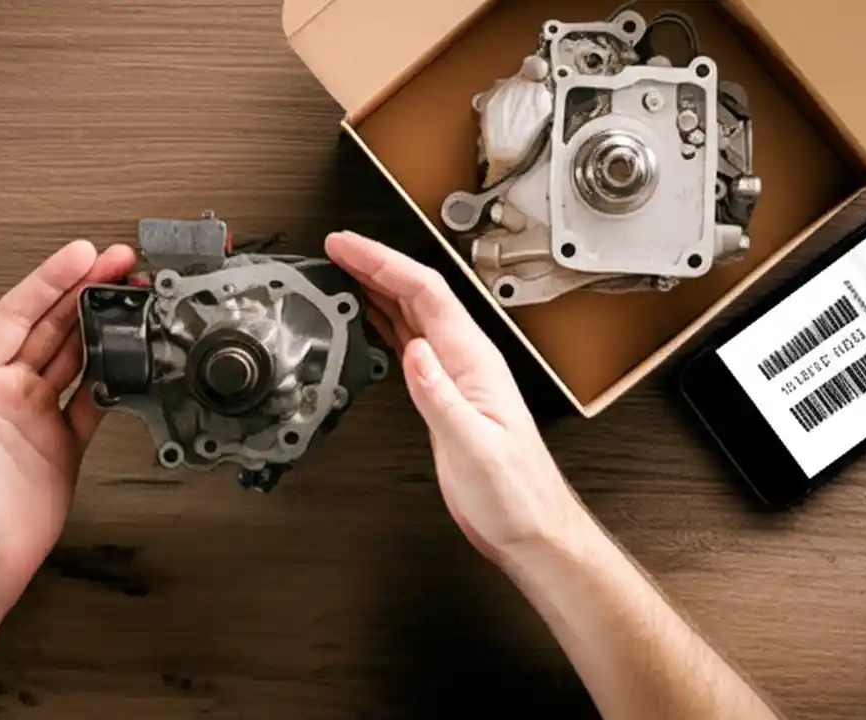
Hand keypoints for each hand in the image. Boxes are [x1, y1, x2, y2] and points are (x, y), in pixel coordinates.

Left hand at [0, 240, 135, 612]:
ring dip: (104, 324)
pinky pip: (94, 402)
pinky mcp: (64, 445)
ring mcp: (39, 418)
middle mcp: (10, 394)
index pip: (17, 318)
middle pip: (55, 326)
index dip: (49, 283)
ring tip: (133, 296)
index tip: (79, 257)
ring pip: (78, 355)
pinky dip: (115, 379)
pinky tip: (133, 360)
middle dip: (87, 289)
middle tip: (119, 263)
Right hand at [326, 232, 584, 561]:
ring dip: (377, 288)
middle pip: (417, 294)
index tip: (347, 247)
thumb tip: (414, 351)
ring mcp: (456, 376)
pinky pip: (410, 344)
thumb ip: (441, 397)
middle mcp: (465, 361)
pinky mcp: (445, 396)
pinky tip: (369, 319)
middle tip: (335, 247)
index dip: (383, 263)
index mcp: (474, 362)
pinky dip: (384, 323)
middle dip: (375, 264)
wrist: (530, 527)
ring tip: (342, 270)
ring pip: (412, 315)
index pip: (425, 294)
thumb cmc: (514, 494)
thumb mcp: (475, 447)